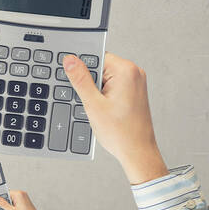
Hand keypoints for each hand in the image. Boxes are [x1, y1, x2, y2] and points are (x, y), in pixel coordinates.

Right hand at [0, 190, 48, 209]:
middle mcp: (22, 194)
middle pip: (9, 196)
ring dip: (11, 206)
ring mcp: (24, 197)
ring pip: (12, 200)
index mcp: (19, 194)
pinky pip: (16, 202)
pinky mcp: (25, 201)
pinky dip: (15, 207)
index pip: (6, 193)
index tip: (0, 205)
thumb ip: (3, 204)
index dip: (2, 200)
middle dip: (7, 203)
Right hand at [64, 52, 167, 183]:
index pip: (95, 56)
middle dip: (89, 81)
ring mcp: (135, 83)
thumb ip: (80, 79)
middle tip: (89, 99)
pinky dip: (102, 94)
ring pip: (103, 76)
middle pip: (99, 66)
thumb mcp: (93, 104)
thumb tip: (70, 60)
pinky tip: (103, 108)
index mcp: (126, 71)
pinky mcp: (133, 91)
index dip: (81, 69)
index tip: (74, 80)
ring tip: (99, 107)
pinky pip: (110, 84)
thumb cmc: (123, 134)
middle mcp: (134, 74)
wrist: (138, 153)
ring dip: (95, 90)